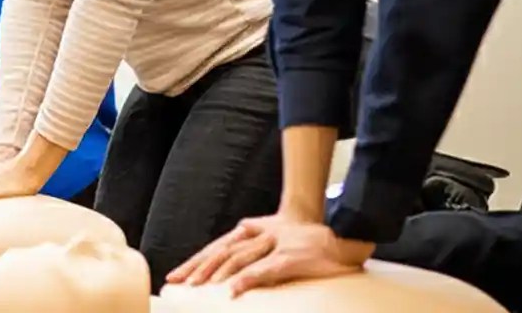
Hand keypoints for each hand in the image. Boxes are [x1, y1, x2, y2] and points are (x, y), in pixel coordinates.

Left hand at [167, 212, 375, 295]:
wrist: (343, 232)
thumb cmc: (308, 240)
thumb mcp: (277, 241)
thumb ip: (255, 252)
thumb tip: (234, 274)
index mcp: (254, 230)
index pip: (218, 246)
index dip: (197, 260)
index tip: (178, 274)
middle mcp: (260, 234)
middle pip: (221, 250)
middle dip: (197, 266)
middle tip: (177, 280)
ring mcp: (275, 244)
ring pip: (237, 258)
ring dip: (215, 272)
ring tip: (197, 286)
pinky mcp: (290, 257)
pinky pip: (264, 270)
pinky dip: (247, 280)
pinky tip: (232, 290)